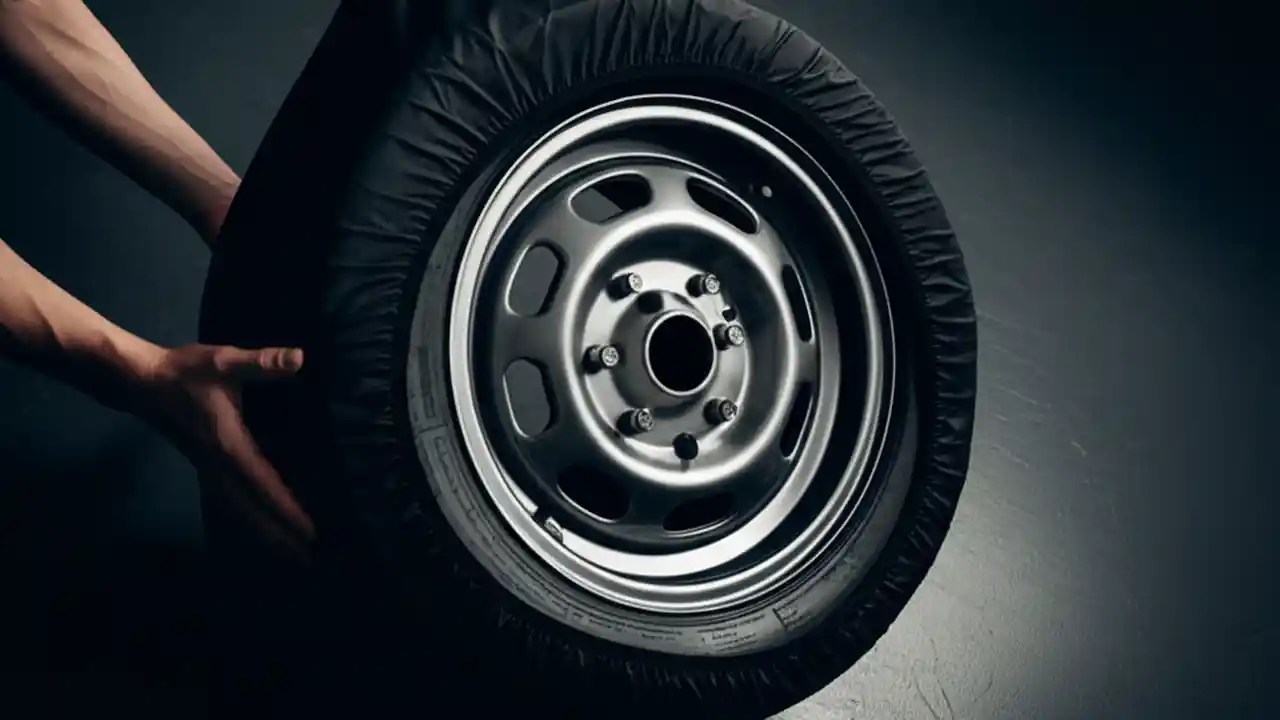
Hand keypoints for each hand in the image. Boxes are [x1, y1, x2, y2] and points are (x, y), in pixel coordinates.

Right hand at [134, 344, 314, 561]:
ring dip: (267, 530)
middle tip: (314, 558)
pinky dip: (251, 516)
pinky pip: (232, 500)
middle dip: (283, 534)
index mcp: (230, 447)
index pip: (265, 485)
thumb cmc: (183, 371)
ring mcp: (209, 470)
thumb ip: (262, 363)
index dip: (288, 510)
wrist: (140, 382)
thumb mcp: (225, 362)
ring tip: (295, 553)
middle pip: (254, 509)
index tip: (312, 534)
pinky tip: (263, 525)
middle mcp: (219, 466)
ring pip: (241, 509)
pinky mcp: (206, 466)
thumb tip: (299, 359)